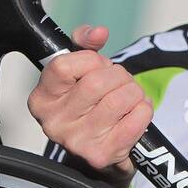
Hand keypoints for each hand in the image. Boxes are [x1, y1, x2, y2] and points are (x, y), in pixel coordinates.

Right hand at [27, 24, 151, 176]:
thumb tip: (99, 32)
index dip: (91, 60)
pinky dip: (144, 110)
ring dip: (135, 92)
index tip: (98, 66)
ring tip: (129, 98)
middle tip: (120, 82)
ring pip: (121, 99)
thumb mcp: (79, 72)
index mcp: (42, 99)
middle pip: (97, 82)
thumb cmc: (90, 105)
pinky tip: (135, 113)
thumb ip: (84, 45)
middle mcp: (54, 123)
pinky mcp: (102, 154)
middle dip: (119, 75)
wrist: (99, 151)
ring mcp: (77, 142)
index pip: (63, 66)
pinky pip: (137, 118)